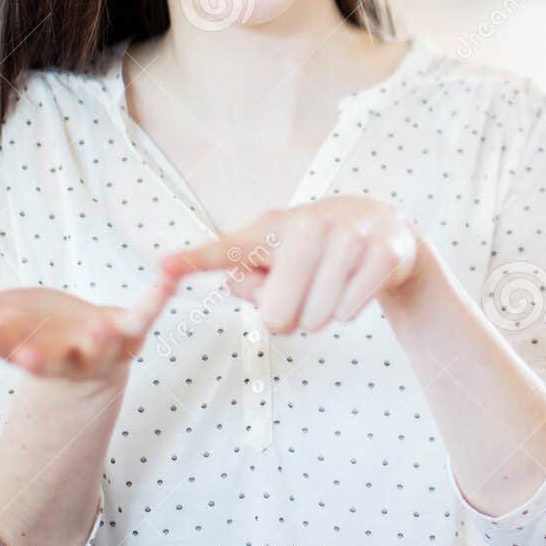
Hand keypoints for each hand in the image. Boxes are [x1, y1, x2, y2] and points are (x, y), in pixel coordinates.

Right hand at [0, 275, 176, 383]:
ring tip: (99, 329)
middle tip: (25, 352)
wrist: (89, 349)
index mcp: (25, 351)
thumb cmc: (37, 328)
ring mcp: (100, 351)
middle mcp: (63, 359)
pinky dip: (158, 297)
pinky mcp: (130, 334)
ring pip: (99, 352)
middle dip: (35, 355)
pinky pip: (146, 315)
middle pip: (46, 362)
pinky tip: (170, 277)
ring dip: (99, 342)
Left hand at [157, 196, 418, 334]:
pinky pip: (348, 312)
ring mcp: (348, 240)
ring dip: (320, 314)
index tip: (162, 267)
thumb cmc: (315, 247)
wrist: (383, 227)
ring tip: (329, 285)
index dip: (194, 260)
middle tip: (301, 293)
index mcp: (273, 227)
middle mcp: (310, 226)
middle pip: (278, 316)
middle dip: (288, 318)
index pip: (230, 250)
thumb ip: (247, 277)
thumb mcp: (276, 254)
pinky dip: (348, 310)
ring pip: (316, 319)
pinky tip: (353, 285)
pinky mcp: (381, 255)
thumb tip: (235, 285)